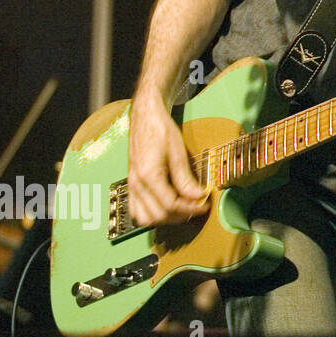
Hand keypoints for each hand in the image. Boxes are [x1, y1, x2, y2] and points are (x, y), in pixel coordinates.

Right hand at [127, 94, 209, 226]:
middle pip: (158, 215)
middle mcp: (136, 183)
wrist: (145, 118)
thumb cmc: (161, 130)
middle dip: (180, 215)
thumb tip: (198, 196)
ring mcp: (131, 185)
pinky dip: (151, 215)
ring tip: (183, 209)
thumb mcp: (178, 152)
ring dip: (165, 218)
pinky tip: (167, 207)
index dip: (190, 208)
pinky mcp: (131, 184)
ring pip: (145, 218)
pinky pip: (136, 210)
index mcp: (148, 175)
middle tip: (197, 207)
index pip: (170, 204)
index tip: (204, 205)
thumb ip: (186, 178)